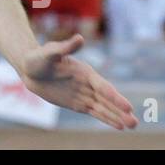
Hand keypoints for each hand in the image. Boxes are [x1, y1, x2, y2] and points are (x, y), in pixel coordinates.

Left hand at [20, 34, 137, 130]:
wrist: (29, 68)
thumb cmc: (39, 57)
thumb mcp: (51, 52)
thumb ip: (66, 47)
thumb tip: (80, 38)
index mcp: (85, 72)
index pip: (103, 87)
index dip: (115, 98)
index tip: (128, 107)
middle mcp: (88, 84)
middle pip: (107, 99)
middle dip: (121, 110)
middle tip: (135, 122)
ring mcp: (84, 94)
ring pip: (104, 108)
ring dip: (117, 117)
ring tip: (133, 125)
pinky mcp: (77, 103)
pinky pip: (94, 112)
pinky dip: (106, 118)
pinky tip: (118, 126)